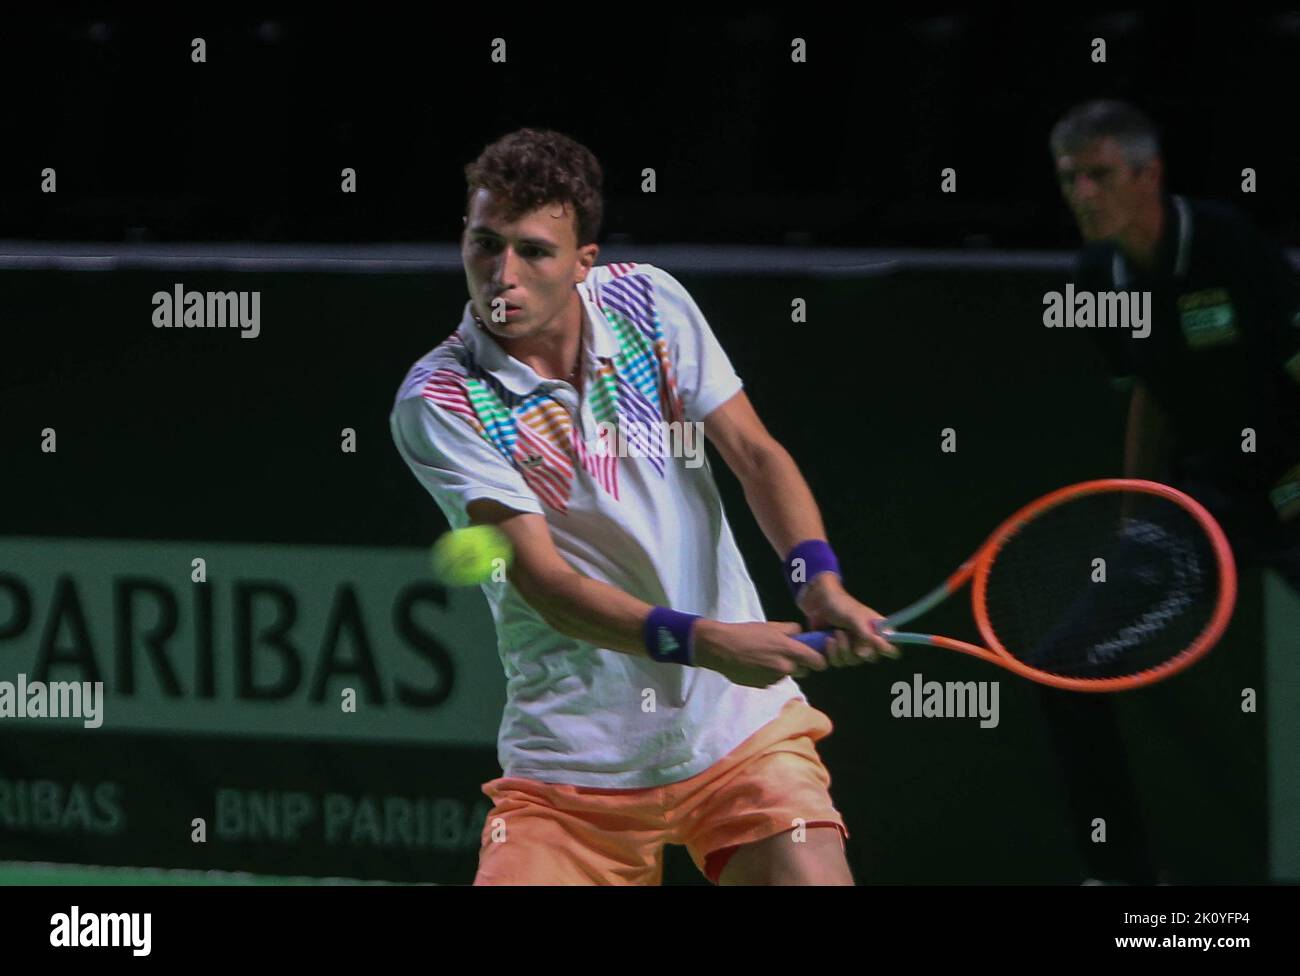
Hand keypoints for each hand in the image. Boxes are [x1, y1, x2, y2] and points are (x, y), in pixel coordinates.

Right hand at [692, 619, 829, 687]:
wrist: (721, 648)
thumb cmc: (746, 633)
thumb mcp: (771, 626)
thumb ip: (791, 630)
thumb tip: (801, 634)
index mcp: (790, 650)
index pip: (818, 662)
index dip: (819, 660)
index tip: (815, 657)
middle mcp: (785, 667)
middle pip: (804, 671)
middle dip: (799, 664)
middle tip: (787, 654)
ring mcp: (774, 679)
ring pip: (786, 675)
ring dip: (782, 669)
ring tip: (766, 657)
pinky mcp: (763, 686)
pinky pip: (772, 680)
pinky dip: (768, 674)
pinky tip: (756, 665)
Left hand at [797, 573, 900, 665]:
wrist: (818, 603)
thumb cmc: (841, 605)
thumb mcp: (854, 617)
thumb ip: (864, 634)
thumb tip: (864, 655)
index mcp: (878, 631)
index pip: (894, 648)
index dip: (888, 650)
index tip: (875, 643)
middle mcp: (868, 642)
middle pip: (871, 658)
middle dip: (857, 648)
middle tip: (845, 633)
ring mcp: (853, 648)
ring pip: (852, 661)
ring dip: (841, 649)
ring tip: (835, 632)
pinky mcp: (838, 653)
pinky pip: (838, 662)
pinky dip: (831, 653)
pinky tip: (827, 640)